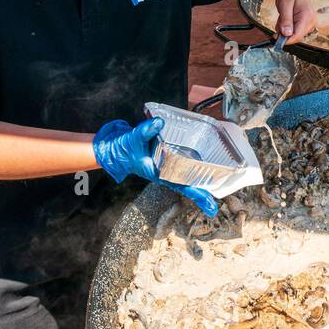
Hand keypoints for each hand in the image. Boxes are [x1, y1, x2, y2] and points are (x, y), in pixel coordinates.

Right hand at [93, 118, 217, 216]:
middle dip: (201, 193)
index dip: (197, 194)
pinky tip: (202, 168)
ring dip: (199, 182)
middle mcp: (165, 171)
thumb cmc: (123, 148)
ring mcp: (166, 166)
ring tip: (213, 190)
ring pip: (186, 176)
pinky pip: (182, 165)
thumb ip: (146, 131)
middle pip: (187, 185)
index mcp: (159, 172)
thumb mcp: (133, 139)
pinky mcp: (165, 159)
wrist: (114, 149)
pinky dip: (192, 167)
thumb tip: (159, 123)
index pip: (182, 185)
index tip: (210, 205)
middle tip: (214, 205)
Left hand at [273, 0, 316, 43]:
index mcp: (307, 16)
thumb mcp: (284, 5)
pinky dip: (288, 27)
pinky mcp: (307, 25)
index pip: (298, 35)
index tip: (275, 39)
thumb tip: (287, 34)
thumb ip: (286, 20)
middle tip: (279, 21)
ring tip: (283, 16)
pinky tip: (287, 18)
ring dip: (285, 29)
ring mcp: (310, 23)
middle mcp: (311, 21)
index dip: (286, 40)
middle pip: (296, 36)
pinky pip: (295, 31)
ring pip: (294, 35)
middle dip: (284, 32)